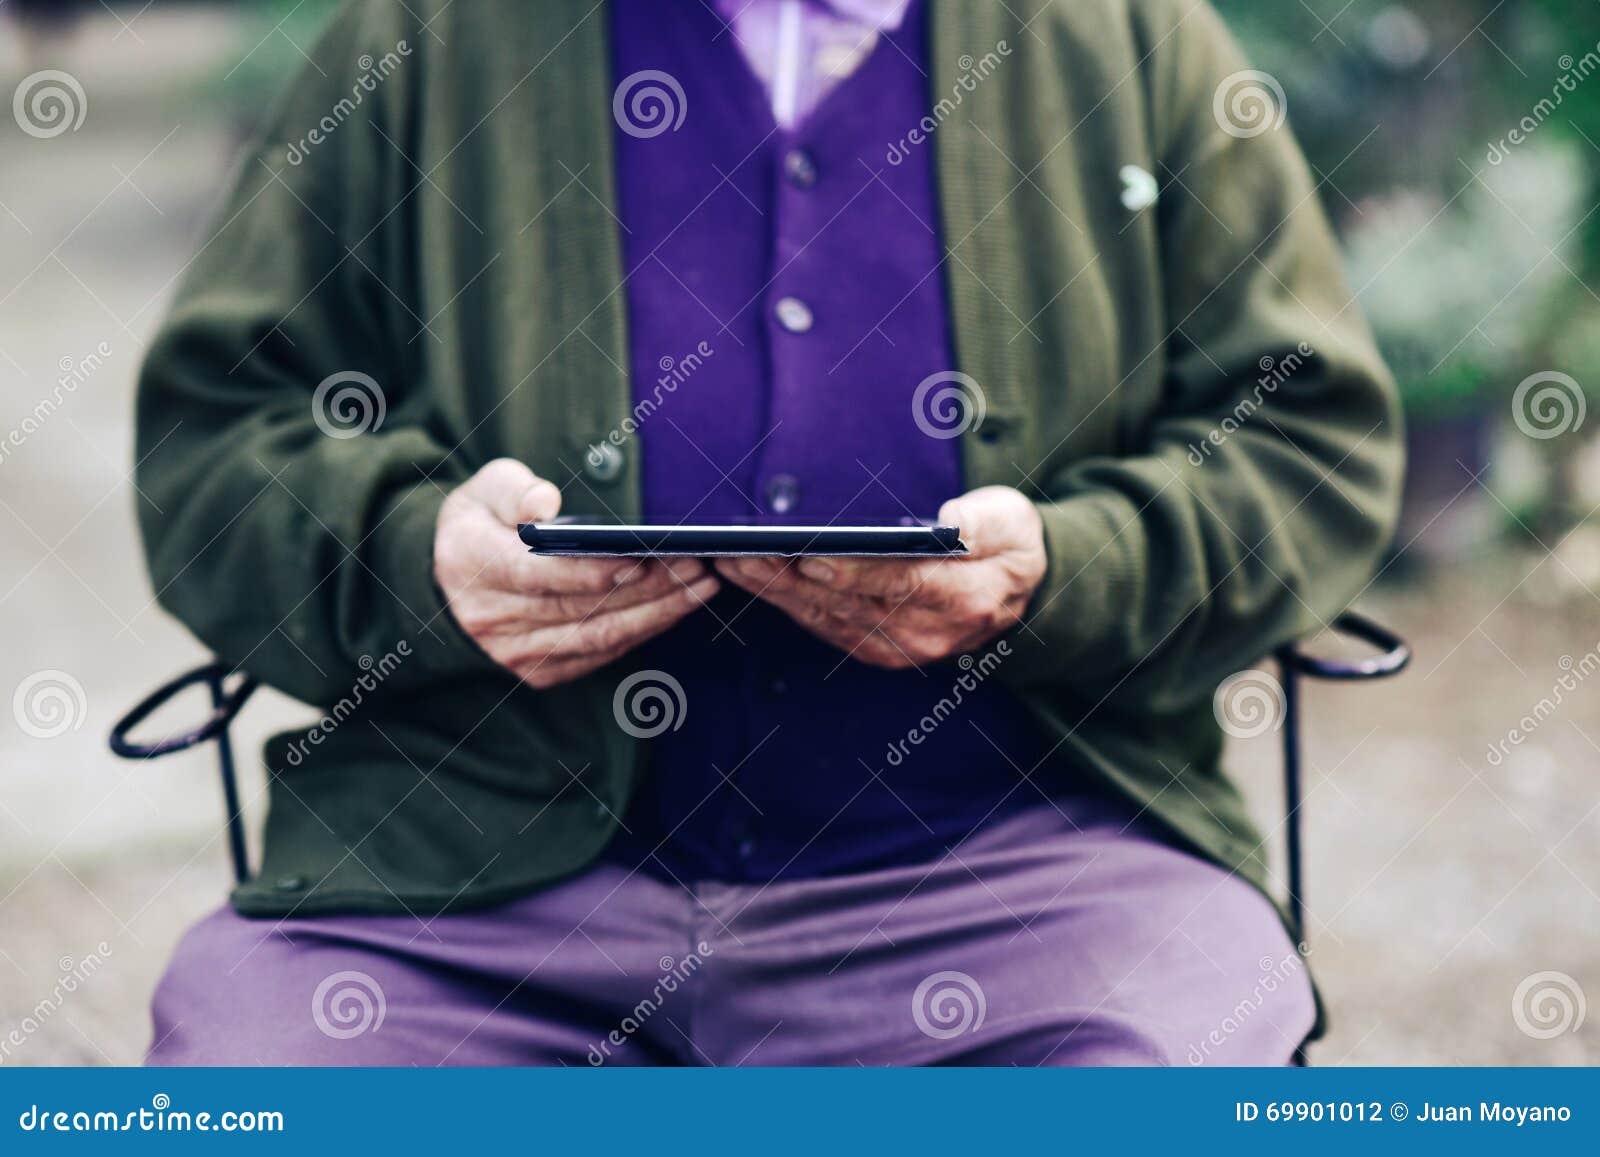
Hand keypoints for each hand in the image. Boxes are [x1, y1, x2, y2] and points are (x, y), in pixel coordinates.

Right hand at [434, 459, 718, 688]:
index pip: (538, 574)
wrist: (452, 576)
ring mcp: (515, 651)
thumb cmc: (483, 520)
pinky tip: (677, 606)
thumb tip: (544, 504)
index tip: (641, 557)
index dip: (591, 571)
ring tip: (700, 585)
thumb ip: (516, 490)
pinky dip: (642, 630)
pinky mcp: (539, 670)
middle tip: (695, 565)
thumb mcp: (486, 487)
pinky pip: (600, 652)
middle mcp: (491, 617)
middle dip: (645, 587)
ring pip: (598, 636)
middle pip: (580, 608)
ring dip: (656, 613)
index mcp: (472, 564)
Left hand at [715, 486, 1045, 669]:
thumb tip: (949, 523)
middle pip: (849, 605)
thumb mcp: (1014, 521)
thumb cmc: (1008, 544)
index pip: (901, 586)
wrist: (1017, 593)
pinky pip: (824, 626)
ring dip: (775, 593)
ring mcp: (898, 648)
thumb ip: (985, 522)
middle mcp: (926, 634)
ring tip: (731, 561)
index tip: (809, 557)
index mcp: (965, 599)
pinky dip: (786, 603)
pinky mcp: (875, 649)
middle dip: (790, 580)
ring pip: (827, 618)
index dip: (853, 574)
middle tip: (741, 553)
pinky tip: (752, 579)